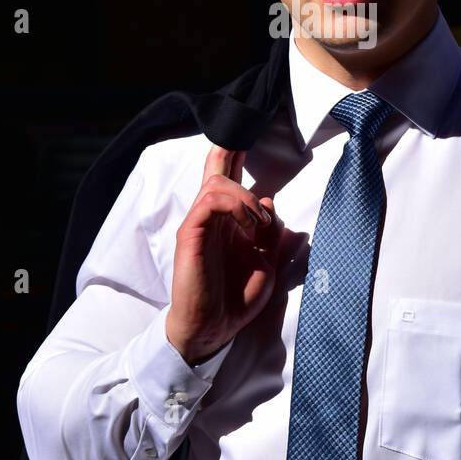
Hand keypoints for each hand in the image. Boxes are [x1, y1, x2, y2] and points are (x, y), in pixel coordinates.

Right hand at [166, 143, 292, 364]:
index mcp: (228, 222)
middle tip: (240, 131)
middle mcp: (212, 218)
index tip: (246, 135)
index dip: (236, 156)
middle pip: (215, 171)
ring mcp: (199, 224)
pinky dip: (234, 205)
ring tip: (258, 225)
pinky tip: (249, 225)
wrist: (213, 328)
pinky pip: (209, 200)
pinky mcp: (190, 233)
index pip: (229, 181)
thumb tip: (269, 201)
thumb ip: (270, 234)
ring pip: (217, 183)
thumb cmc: (235, 298)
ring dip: (245, 197)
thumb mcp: (266, 263)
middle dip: (229, 149)